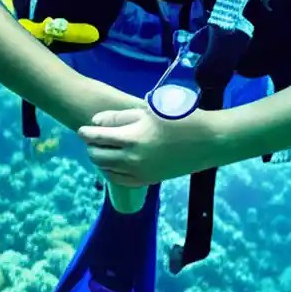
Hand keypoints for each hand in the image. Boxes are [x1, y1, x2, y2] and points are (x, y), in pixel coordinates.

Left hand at [78, 107, 227, 186]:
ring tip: (103, 149)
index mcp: (131, 137)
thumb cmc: (179, 120)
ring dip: (100, 159)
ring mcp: (140, 172)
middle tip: (92, 139)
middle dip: (91, 147)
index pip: (97, 137)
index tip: (82, 130)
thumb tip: (96, 122)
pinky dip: (112, 172)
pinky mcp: (148, 180)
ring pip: (106, 169)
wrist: (208, 142)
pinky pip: (120, 180)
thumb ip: (119, 117)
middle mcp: (132, 158)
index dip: (86, 133)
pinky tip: (114, 164)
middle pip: (98, 155)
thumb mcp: (148, 111)